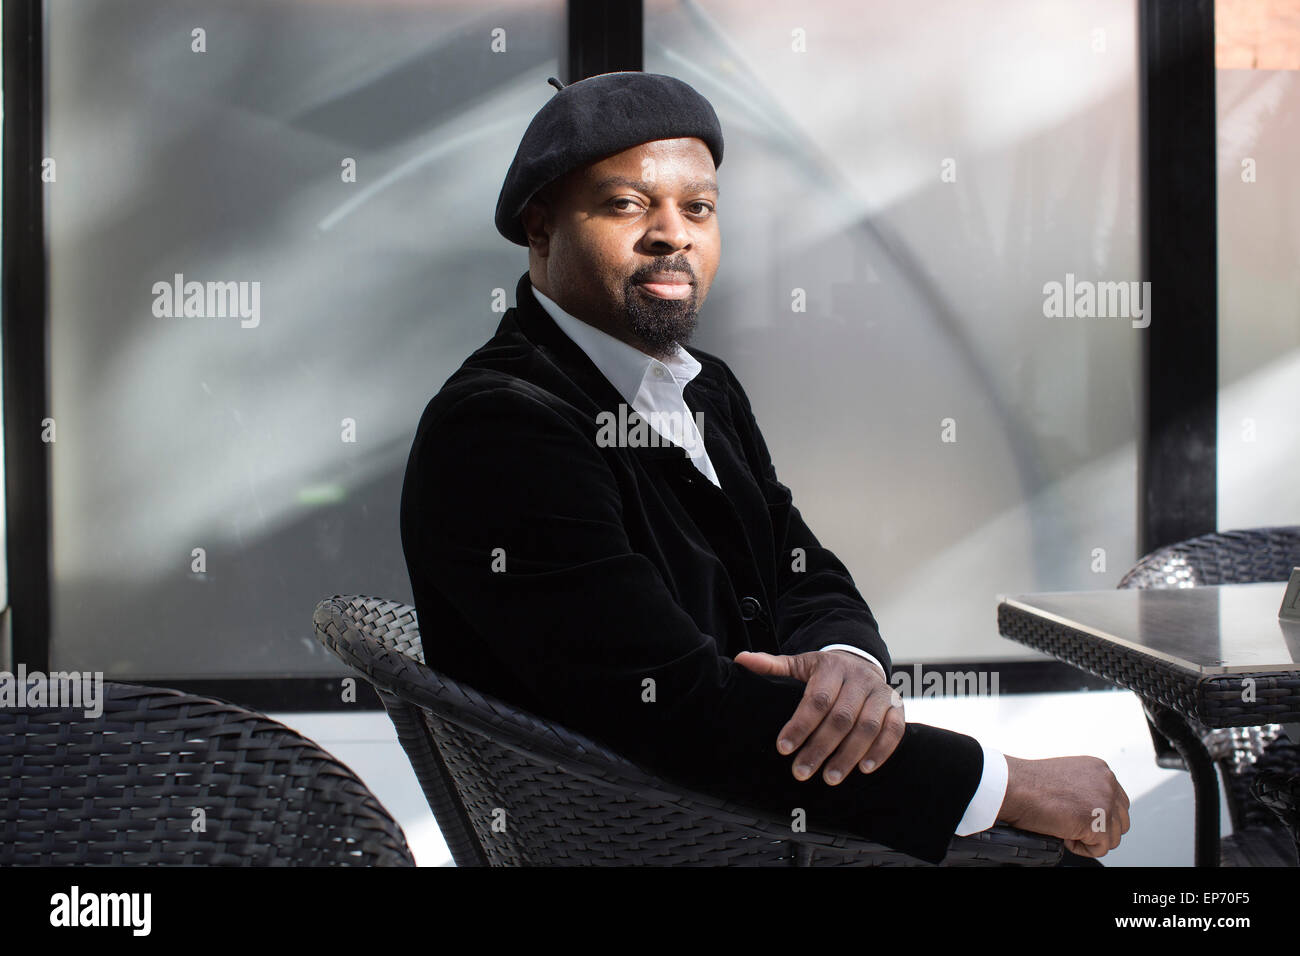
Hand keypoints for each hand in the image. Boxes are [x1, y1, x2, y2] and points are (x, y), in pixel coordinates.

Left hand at [734, 648, 903, 784]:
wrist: (861, 661)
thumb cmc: (825, 671)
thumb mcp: (799, 664)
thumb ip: (772, 665)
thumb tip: (741, 659)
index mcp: (832, 668)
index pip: (816, 700)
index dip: (800, 725)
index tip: (783, 748)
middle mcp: (859, 679)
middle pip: (840, 718)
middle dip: (820, 747)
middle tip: (801, 773)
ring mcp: (881, 693)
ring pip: (867, 727)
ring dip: (849, 755)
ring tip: (830, 778)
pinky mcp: (897, 707)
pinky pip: (894, 730)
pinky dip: (881, 750)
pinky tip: (864, 769)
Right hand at [997, 755, 1130, 856]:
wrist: (1013, 786)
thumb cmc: (1029, 783)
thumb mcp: (1066, 777)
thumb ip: (1086, 787)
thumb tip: (1092, 807)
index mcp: (1100, 769)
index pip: (1118, 802)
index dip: (1100, 816)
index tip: (1080, 817)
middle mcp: (1107, 782)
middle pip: (1121, 821)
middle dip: (1099, 829)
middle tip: (1072, 825)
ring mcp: (1105, 801)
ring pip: (1112, 837)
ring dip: (1089, 839)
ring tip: (1065, 828)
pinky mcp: (1098, 822)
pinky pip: (1100, 849)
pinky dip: (1081, 848)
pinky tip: (1064, 834)